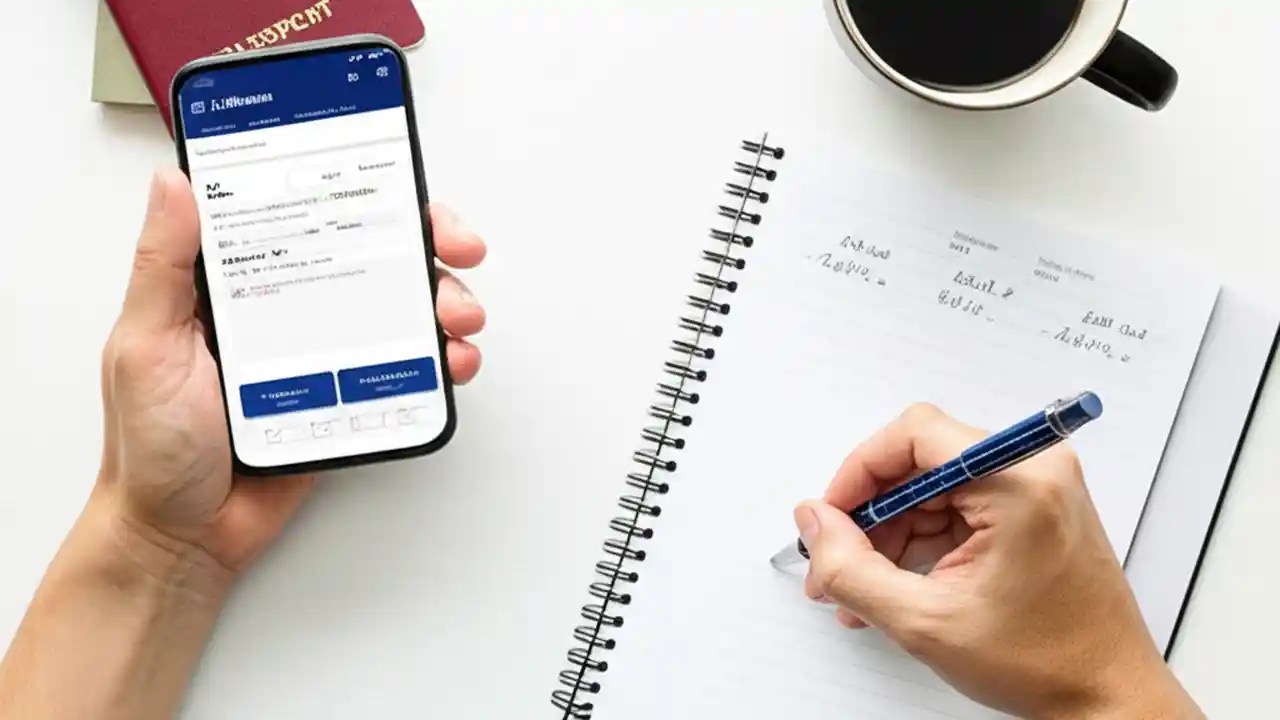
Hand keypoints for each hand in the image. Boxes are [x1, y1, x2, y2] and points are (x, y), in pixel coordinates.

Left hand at [96, 166, 487, 594]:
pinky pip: (407, 368)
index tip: (401, 189)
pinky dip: (442, 361)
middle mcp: (288, 307)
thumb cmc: (151, 448)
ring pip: (402, 309)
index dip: (362, 193)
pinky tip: (451, 363)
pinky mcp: (350, 395)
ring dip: (445, 303)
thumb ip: (162, 264)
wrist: (183, 537)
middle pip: (373, 254)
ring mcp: (324, 352)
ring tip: (459, 320)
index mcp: (238, 282)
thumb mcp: (145, 344)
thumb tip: (174, 183)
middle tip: (457, 251)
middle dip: (428, 244)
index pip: (309, 214)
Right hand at [795, 403, 1202, 719]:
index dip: (860, 471)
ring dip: (891, 534)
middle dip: (870, 515)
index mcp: (1019, 482)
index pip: (916, 435)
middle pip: (921, 462)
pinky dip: (922, 541)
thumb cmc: (1047, 663)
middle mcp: (1035, 470)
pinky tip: (900, 585)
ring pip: (933, 487)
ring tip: (865, 590)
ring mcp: (1038, 488)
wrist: (1109, 699)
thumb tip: (814, 523)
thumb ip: (852, 569)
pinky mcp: (1035, 510)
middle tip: (837, 562)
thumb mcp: (925, 622)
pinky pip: (958, 506)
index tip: (832, 514)